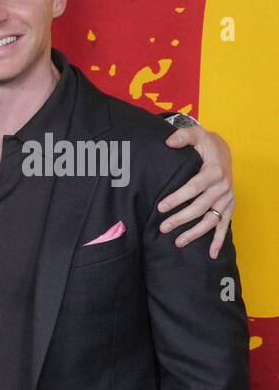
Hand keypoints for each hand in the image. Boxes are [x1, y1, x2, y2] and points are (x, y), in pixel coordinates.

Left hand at [157, 126, 233, 258]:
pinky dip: (218, 240)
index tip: (160, 207)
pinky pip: (224, 225)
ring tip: (178, 242)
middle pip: (200, 207)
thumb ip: (183, 137)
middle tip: (163, 228)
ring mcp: (227, 199)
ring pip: (211, 220)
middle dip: (181, 219)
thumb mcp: (195, 135)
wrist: (223, 152)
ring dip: (195, 233)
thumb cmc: (205, 145)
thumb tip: (169, 142)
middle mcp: (223, 187)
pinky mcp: (229, 206)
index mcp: (214, 171)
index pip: (193, 187)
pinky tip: (210, 254)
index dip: (177, 198)